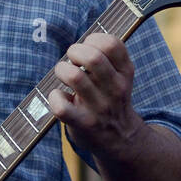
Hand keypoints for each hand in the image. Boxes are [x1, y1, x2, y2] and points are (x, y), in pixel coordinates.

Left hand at [47, 32, 142, 159]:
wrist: (122, 140)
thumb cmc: (111, 100)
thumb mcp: (120, 78)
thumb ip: (107, 58)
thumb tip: (79, 43)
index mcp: (125, 72)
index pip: (112, 44)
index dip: (93, 39)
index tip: (87, 47)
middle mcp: (115, 89)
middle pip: (93, 58)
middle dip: (74, 52)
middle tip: (71, 59)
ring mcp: (100, 108)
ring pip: (75, 77)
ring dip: (62, 70)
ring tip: (63, 74)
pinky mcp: (84, 124)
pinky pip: (62, 108)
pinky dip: (54, 97)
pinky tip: (59, 96)